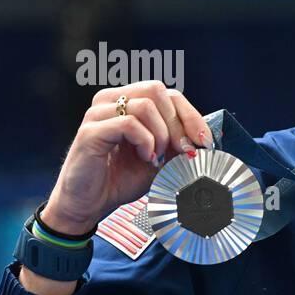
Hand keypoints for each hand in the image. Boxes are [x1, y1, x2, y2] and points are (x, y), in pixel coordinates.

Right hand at [41, 81, 211, 235]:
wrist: (91, 203)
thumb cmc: (120, 179)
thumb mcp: (160, 159)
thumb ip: (177, 143)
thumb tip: (203, 137)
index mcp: (126, 102)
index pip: (166, 93)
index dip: (190, 115)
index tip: (204, 141)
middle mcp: (110, 102)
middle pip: (156, 91)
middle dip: (178, 124)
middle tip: (184, 152)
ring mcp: (98, 114)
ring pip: (145, 106)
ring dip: (161, 135)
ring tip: (156, 158)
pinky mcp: (90, 132)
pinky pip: (129, 124)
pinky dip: (145, 142)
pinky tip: (145, 158)